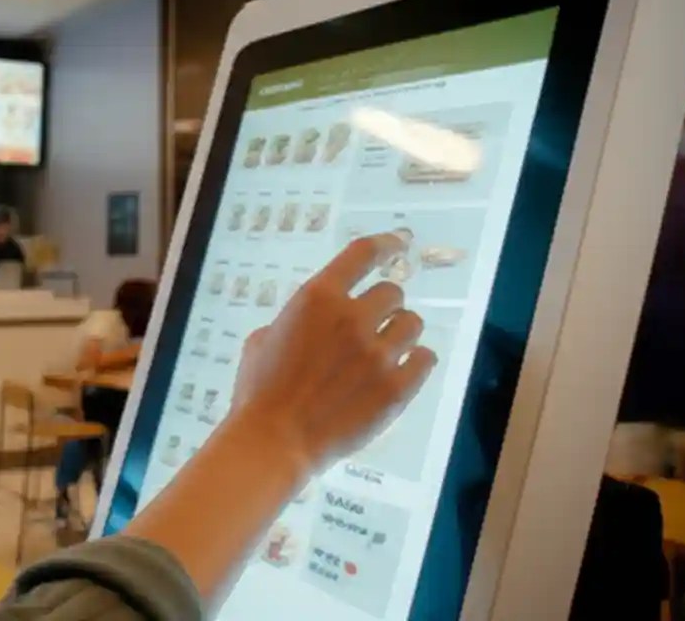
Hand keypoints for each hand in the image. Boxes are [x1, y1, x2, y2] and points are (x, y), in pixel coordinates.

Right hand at [230, 233, 436, 468]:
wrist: (274, 441)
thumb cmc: (259, 390)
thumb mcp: (264, 338)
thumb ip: (297, 319)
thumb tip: (317, 318)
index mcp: (317, 299)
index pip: (363, 254)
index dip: (386, 244)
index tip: (399, 244)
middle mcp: (352, 319)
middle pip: (392, 292)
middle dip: (384, 306)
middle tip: (373, 325)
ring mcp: (378, 355)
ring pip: (412, 323)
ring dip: (401, 331)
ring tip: (386, 349)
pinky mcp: (396, 388)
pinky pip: (426, 359)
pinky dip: (417, 360)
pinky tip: (405, 368)